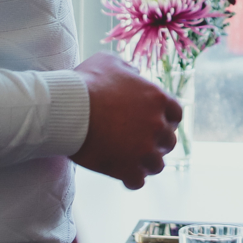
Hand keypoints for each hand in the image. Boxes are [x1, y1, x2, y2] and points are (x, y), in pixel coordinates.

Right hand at [71, 53, 181, 188]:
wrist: (67, 108)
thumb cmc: (86, 83)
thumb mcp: (109, 62)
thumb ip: (127, 68)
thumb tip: (134, 73)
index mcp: (157, 98)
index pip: (176, 115)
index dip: (166, 121)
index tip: (154, 124)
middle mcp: (156, 125)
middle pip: (168, 142)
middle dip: (157, 144)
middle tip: (141, 144)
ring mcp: (143, 149)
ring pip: (156, 165)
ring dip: (146, 164)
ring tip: (132, 162)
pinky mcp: (127, 168)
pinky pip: (137, 181)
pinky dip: (131, 180)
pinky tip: (122, 176)